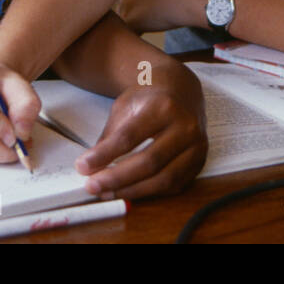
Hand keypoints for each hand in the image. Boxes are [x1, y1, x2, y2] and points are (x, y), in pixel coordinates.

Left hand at [74, 66, 207, 199]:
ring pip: (163, 179)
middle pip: (148, 162)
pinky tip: (130, 191)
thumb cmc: (149, 98)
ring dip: (132, 191)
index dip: (104, 155)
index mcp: (163, 106)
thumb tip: (91, 168)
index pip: (129, 137)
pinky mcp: (200, 161)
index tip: (82, 167)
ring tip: (107, 193)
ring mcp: (196, 146)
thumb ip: (110, 136)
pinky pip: (174, 185)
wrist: (180, 90)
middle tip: (92, 186)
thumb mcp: (124, 106)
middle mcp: (185, 126)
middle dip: (117, 178)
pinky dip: (150, 192)